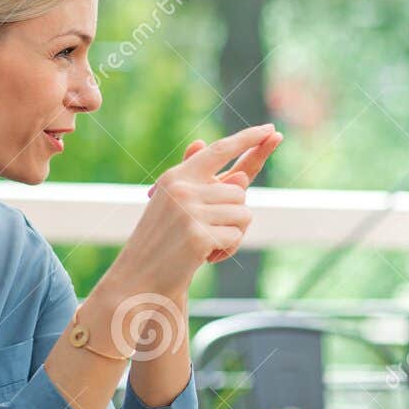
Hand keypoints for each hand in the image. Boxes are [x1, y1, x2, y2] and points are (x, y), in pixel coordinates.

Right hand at [112, 124, 278, 295]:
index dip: (247, 138)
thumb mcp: (177, 208)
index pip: (219, 150)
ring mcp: (190, 211)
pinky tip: (203, 258)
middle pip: (240, 192)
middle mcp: (183, 188)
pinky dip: (227, 251)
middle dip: (233, 216)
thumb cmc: (160, 244)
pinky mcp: (198, 235)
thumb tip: (241, 178)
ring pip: (243, 214)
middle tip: (207, 234)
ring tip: (204, 246)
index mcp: (177, 176)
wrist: (138, 279)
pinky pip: (236, 237)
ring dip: (232, 235)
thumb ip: (205, 189)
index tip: (271, 129)